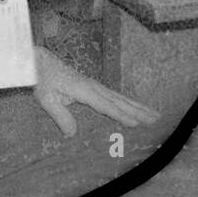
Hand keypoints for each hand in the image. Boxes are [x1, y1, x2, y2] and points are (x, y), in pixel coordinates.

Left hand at [31, 46, 159, 136]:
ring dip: (138, 107)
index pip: (106, 106)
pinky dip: (129, 103)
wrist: (40, 62)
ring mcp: (95, 86)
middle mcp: (94, 87)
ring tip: (156, 114)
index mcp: (84, 90)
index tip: (136, 124)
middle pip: (120, 101)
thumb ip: (60, 116)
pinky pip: (115, 96)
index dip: (121, 115)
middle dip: (139, 111)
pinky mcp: (94, 87)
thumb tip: (71, 135)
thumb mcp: (46, 99)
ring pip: (121, 98)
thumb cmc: (42, 80)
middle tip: (157, 120)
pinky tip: (136, 108)